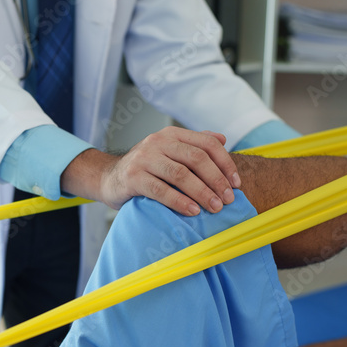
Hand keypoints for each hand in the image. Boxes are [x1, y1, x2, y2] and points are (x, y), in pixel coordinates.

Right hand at [63, 127, 239, 215]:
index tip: (236, 184)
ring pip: (180, 174)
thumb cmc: (145, 169)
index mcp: (172, 135)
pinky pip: (160, 190)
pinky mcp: (133, 177)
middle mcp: (157, 142)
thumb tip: (223, 139)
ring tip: (214, 207)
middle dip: (216, 180)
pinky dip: (179, 201)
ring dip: (201, 192)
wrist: (110, 178)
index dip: (225, 164)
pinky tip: (192, 211)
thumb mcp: (169, 152)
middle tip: (228, 199)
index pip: (207, 144)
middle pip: (196, 158)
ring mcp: (144, 159)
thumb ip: (194, 144)